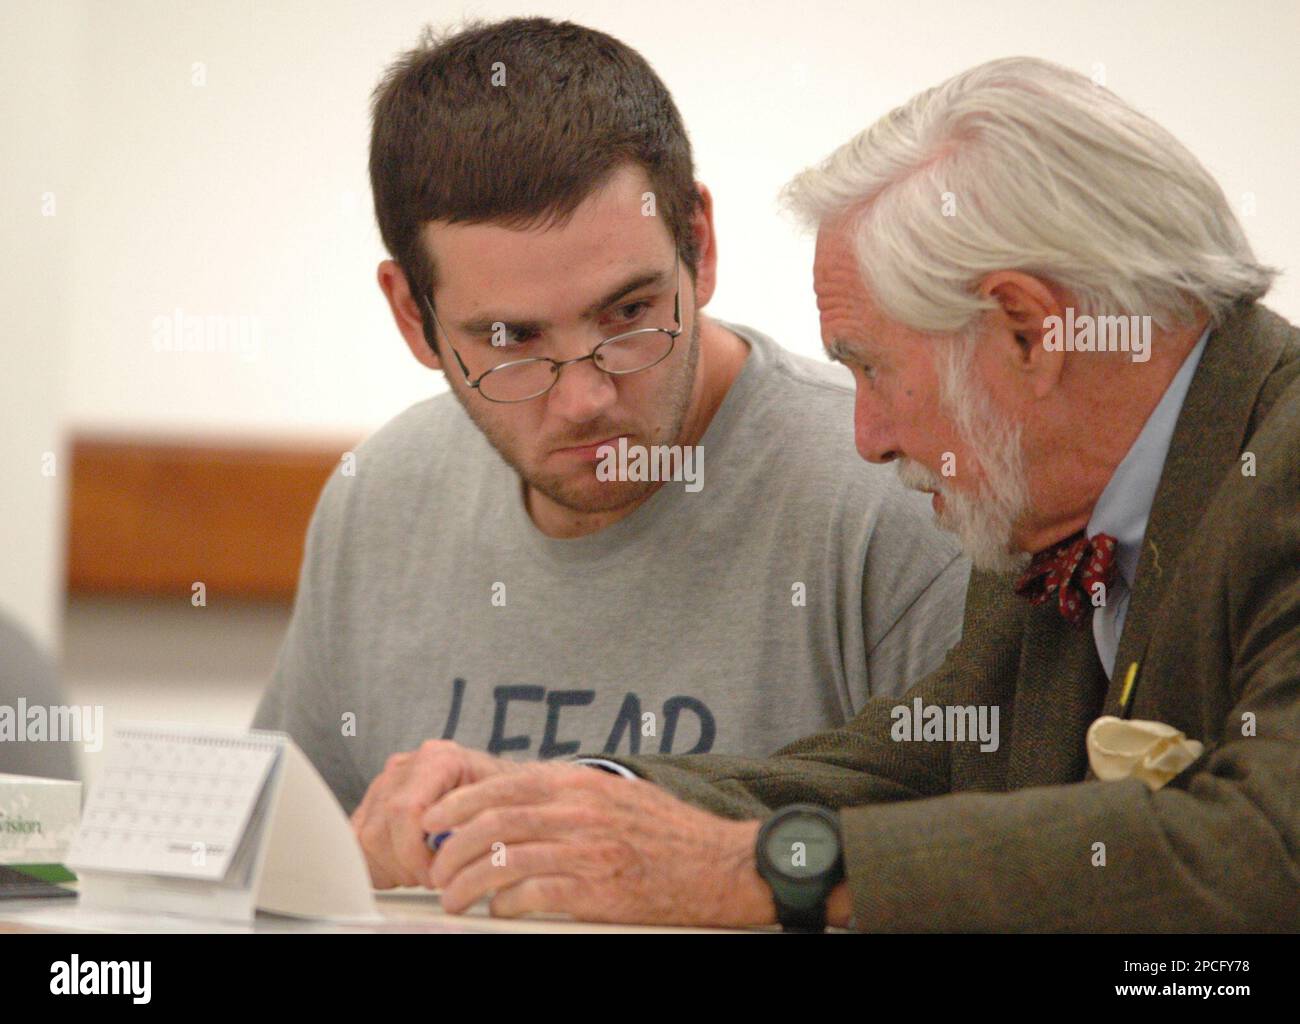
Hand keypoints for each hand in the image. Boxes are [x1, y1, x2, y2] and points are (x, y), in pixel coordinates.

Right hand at [350, 739, 522, 888]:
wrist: (500, 788)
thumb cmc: (504, 798)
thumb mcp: (504, 805)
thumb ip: (477, 822)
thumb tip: (452, 849)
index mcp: (437, 759)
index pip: (405, 810)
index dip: (414, 853)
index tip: (436, 877)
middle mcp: (404, 767)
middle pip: (380, 830)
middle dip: (404, 866)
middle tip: (432, 879)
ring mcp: (383, 784)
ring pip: (364, 840)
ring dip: (391, 868)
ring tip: (422, 871)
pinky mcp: (371, 804)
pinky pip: (357, 843)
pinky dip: (378, 864)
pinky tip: (405, 867)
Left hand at [421, 762, 777, 926]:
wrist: (718, 863)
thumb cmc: (668, 832)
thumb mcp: (615, 794)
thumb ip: (568, 794)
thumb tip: (516, 802)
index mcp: (579, 783)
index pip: (502, 786)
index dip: (458, 803)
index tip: (434, 819)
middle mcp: (578, 810)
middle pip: (493, 822)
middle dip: (452, 846)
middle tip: (434, 865)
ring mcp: (587, 850)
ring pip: (504, 861)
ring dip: (467, 882)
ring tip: (453, 897)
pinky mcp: (596, 890)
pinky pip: (532, 895)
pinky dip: (505, 904)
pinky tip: (498, 910)